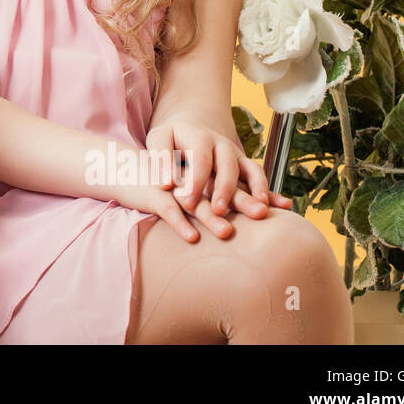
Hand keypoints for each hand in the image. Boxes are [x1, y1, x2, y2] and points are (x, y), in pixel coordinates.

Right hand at [114, 175, 292, 243]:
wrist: (123, 166)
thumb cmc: (165, 179)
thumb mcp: (194, 181)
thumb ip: (222, 188)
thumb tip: (266, 205)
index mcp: (204, 169)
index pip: (236, 178)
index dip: (257, 190)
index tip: (281, 206)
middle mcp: (191, 173)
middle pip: (219, 186)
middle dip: (240, 200)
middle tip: (261, 214)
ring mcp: (172, 183)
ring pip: (195, 200)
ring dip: (211, 216)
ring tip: (227, 231)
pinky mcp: (152, 192)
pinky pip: (167, 209)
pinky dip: (180, 223)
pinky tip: (192, 237)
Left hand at [144, 119, 291, 219]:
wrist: (193, 125)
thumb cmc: (171, 138)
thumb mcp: (160, 139)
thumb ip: (160, 160)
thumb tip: (166, 184)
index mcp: (200, 137)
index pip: (199, 159)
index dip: (194, 181)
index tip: (186, 203)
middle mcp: (223, 146)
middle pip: (228, 166)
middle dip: (225, 189)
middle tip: (218, 211)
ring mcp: (237, 156)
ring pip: (251, 171)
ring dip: (256, 190)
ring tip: (260, 210)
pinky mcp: (245, 166)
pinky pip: (261, 179)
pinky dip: (271, 191)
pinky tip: (284, 206)